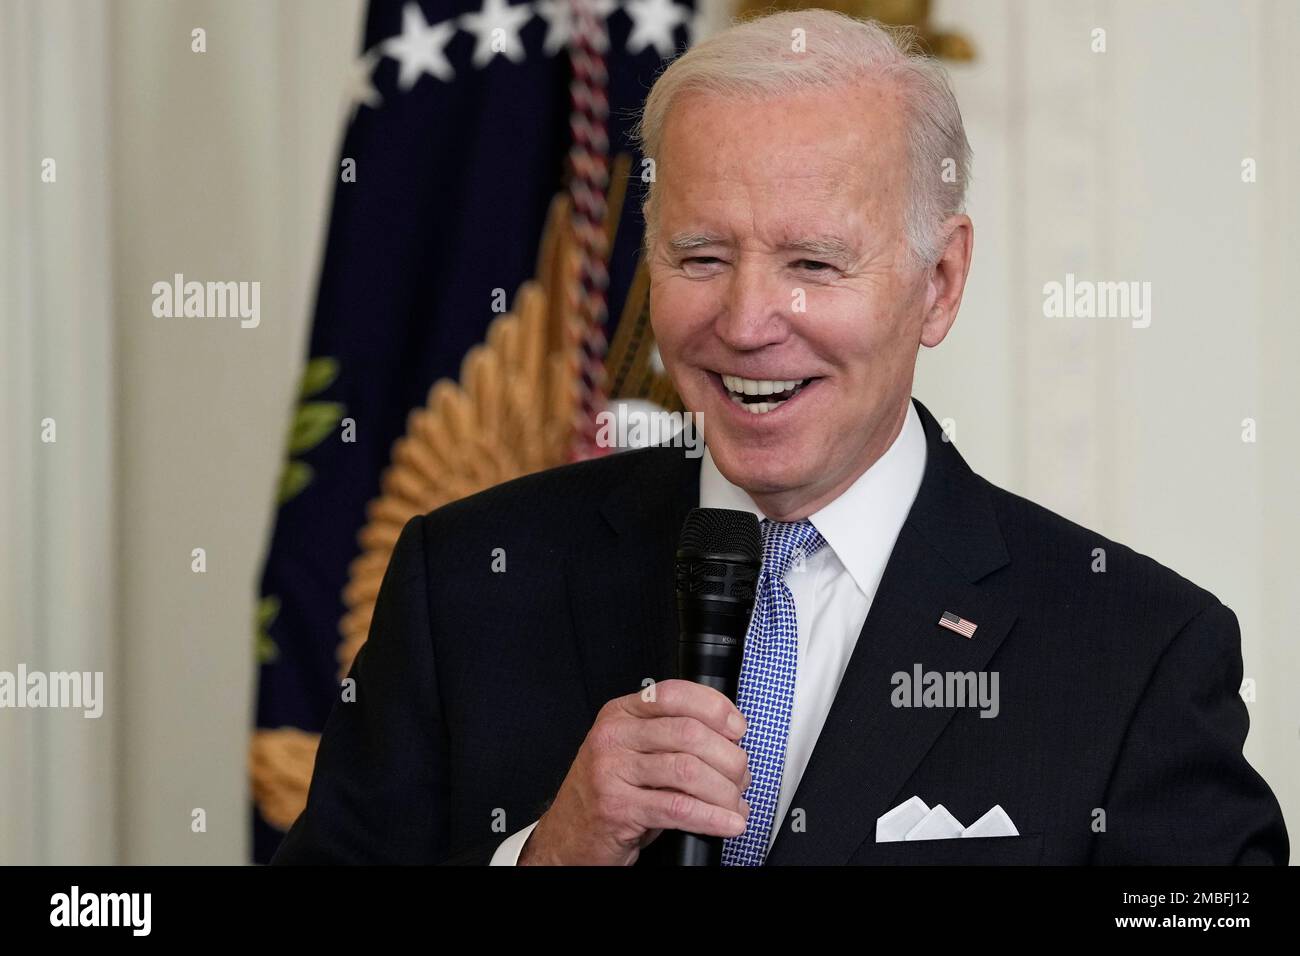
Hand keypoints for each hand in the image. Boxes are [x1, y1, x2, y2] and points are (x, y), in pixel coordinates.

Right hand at [518, 679, 750, 864]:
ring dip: (724, 791)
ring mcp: (611, 771)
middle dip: (728, 758)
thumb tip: (729, 740)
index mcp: (620, 714)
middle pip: (688, 733)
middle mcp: (613, 736)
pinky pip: (678, 808)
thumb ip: (670, 738)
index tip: (737, 729)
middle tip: (740, 777)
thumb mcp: (635, 753)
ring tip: (735, 804)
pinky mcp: (617, 808)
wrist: (569, 836)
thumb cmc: (610, 793)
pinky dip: (712, 817)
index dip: (715, 708)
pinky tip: (728, 823)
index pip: (674, 693)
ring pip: (688, 771)